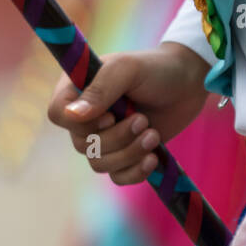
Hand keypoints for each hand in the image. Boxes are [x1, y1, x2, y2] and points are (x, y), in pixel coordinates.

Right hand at [47, 41, 208, 183]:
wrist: (188, 84)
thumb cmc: (156, 68)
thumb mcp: (128, 69)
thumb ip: (100, 89)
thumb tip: (71, 115)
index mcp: (78, 88)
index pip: (57, 113)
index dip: (80, 123)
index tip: (110, 115)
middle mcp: (86, 115)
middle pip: (81, 144)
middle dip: (117, 138)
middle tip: (143, 120)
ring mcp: (105, 136)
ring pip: (99, 164)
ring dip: (129, 153)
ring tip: (153, 135)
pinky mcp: (125, 154)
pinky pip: (117, 177)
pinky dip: (135, 172)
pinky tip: (154, 158)